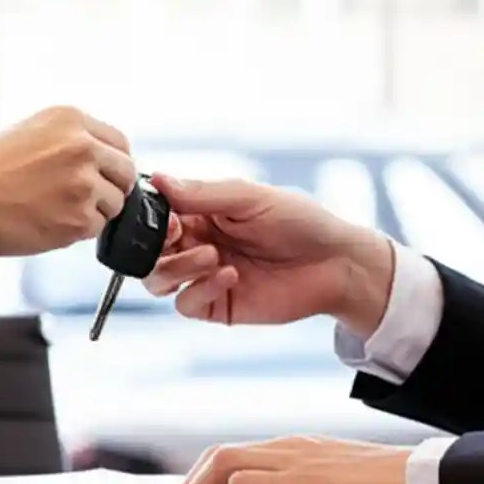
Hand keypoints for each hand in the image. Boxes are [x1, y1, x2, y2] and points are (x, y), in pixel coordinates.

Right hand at [0, 105, 136, 256]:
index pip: (118, 142)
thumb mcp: (29, 132)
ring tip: (57, 211)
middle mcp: (83, 147)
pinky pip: (96, 228)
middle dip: (111, 187)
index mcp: (71, 120)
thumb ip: (67, 139)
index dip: (113, 163)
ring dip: (93, 211)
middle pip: (125, 171)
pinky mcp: (80, 218)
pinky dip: (77, 231)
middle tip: (87, 199)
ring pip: (114, 203)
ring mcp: (84, 183)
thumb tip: (98, 158)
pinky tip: (49, 223)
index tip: (105, 174)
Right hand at [142, 174, 394, 336]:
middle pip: (148, 252)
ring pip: (157, 280)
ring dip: (176, 268)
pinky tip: (229, 276)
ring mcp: (203, 277)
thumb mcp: (249, 197)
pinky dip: (199, 290)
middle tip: (182, 236)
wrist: (336, 264)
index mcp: (200, 214)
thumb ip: (201, 193)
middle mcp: (196, 244)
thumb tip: (157, 178)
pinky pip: (184, 304)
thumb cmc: (300, 222)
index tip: (169, 218)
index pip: (155, 217)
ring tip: (211, 257)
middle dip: (157, 246)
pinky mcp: (215, 305)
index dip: (151, 220)